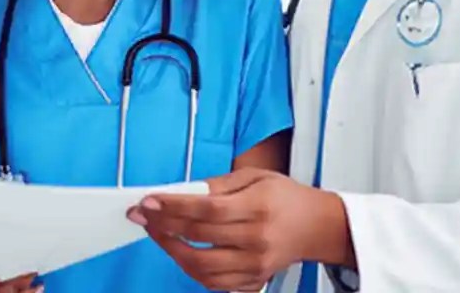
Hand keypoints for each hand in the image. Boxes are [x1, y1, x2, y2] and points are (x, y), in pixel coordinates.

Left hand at [125, 168, 351, 291]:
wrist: (318, 227)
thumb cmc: (285, 197)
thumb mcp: (254, 177)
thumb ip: (216, 185)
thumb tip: (179, 191)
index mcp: (258, 207)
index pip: (206, 209)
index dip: (172, 206)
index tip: (148, 201)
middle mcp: (257, 239)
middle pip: (199, 237)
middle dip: (163, 225)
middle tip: (142, 215)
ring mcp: (255, 265)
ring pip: (201, 267)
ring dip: (172, 250)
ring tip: (158, 233)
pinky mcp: (253, 281)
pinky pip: (213, 282)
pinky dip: (191, 269)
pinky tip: (181, 251)